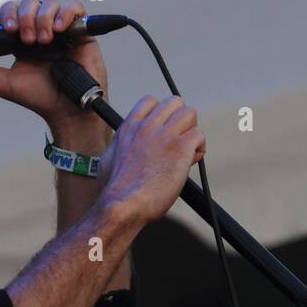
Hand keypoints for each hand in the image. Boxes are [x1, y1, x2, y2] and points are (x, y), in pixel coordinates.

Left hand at [0, 0, 107, 127]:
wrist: (66, 110)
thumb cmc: (38, 98)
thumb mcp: (3, 83)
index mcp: (22, 38)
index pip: (12, 12)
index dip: (9, 15)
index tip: (9, 31)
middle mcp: (41, 29)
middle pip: (30, 3)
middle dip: (25, 18)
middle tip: (27, 40)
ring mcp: (62, 28)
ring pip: (50, 4)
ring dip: (43, 19)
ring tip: (44, 41)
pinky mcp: (81, 31)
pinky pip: (74, 8)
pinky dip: (65, 14)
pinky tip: (59, 30)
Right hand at [96, 94, 205, 224]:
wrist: (123, 205)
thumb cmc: (114, 191)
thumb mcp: (108, 160)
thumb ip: (119, 147)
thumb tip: (124, 148)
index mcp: (130, 127)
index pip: (150, 101)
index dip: (161, 114)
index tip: (162, 130)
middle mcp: (148, 127)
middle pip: (174, 102)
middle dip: (180, 119)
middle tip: (178, 139)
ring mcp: (165, 136)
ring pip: (190, 113)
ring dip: (191, 130)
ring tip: (187, 149)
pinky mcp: (180, 149)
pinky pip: (199, 135)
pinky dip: (199, 148)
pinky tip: (191, 161)